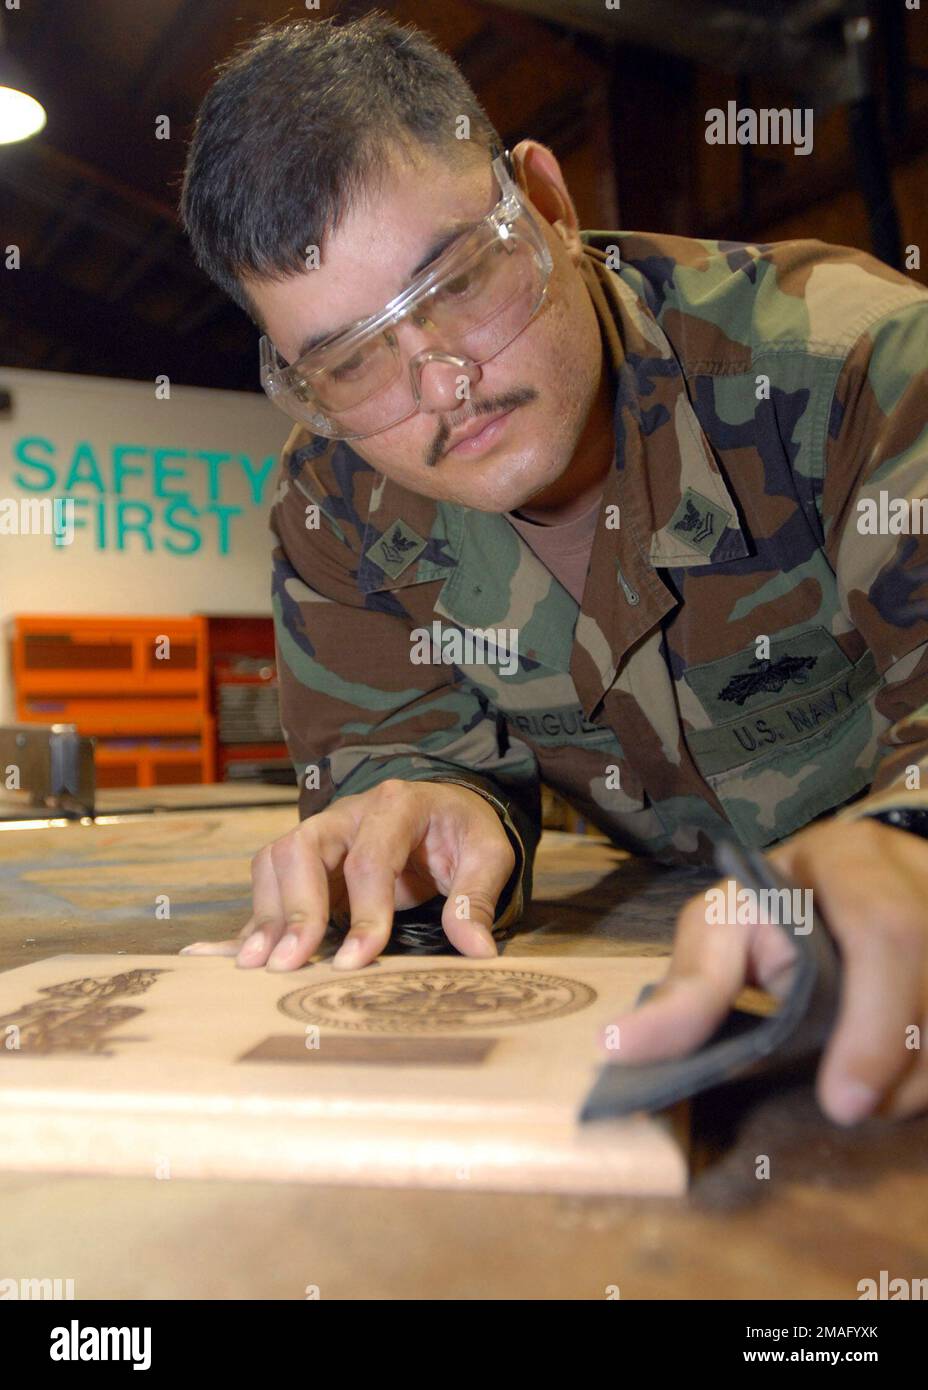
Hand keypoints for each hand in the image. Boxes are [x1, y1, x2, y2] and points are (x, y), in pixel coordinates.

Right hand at [180, 779, 514, 972]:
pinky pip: (269, 883)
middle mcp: (349, 813)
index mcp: (397, 805)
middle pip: (302, 848)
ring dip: (266, 914)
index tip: (356, 962)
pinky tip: (226, 953)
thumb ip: (478, 897)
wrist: (444, 809)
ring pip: (275, 860)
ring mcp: (321, 833)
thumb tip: (477, 951)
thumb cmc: (463, 832)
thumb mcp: (488, 854)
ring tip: (260, 965)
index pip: (371, 859)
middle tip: (290, 964)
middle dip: (295, 909)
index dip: (364, 913)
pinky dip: (252, 920)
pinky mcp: (307, 861)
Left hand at [602, 818, 927, 1123]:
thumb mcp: (724, 925)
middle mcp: (921, 874)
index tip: (845, 1102)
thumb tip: (620, 1047)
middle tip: (854, 1109)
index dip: (878, 1024)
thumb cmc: (775, 906)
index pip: (888, 931)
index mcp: (851, 858)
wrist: (849, 879)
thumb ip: (689, 984)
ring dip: (926, 1075)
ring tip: (876, 1096)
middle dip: (903, 1056)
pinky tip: (909, 1078)